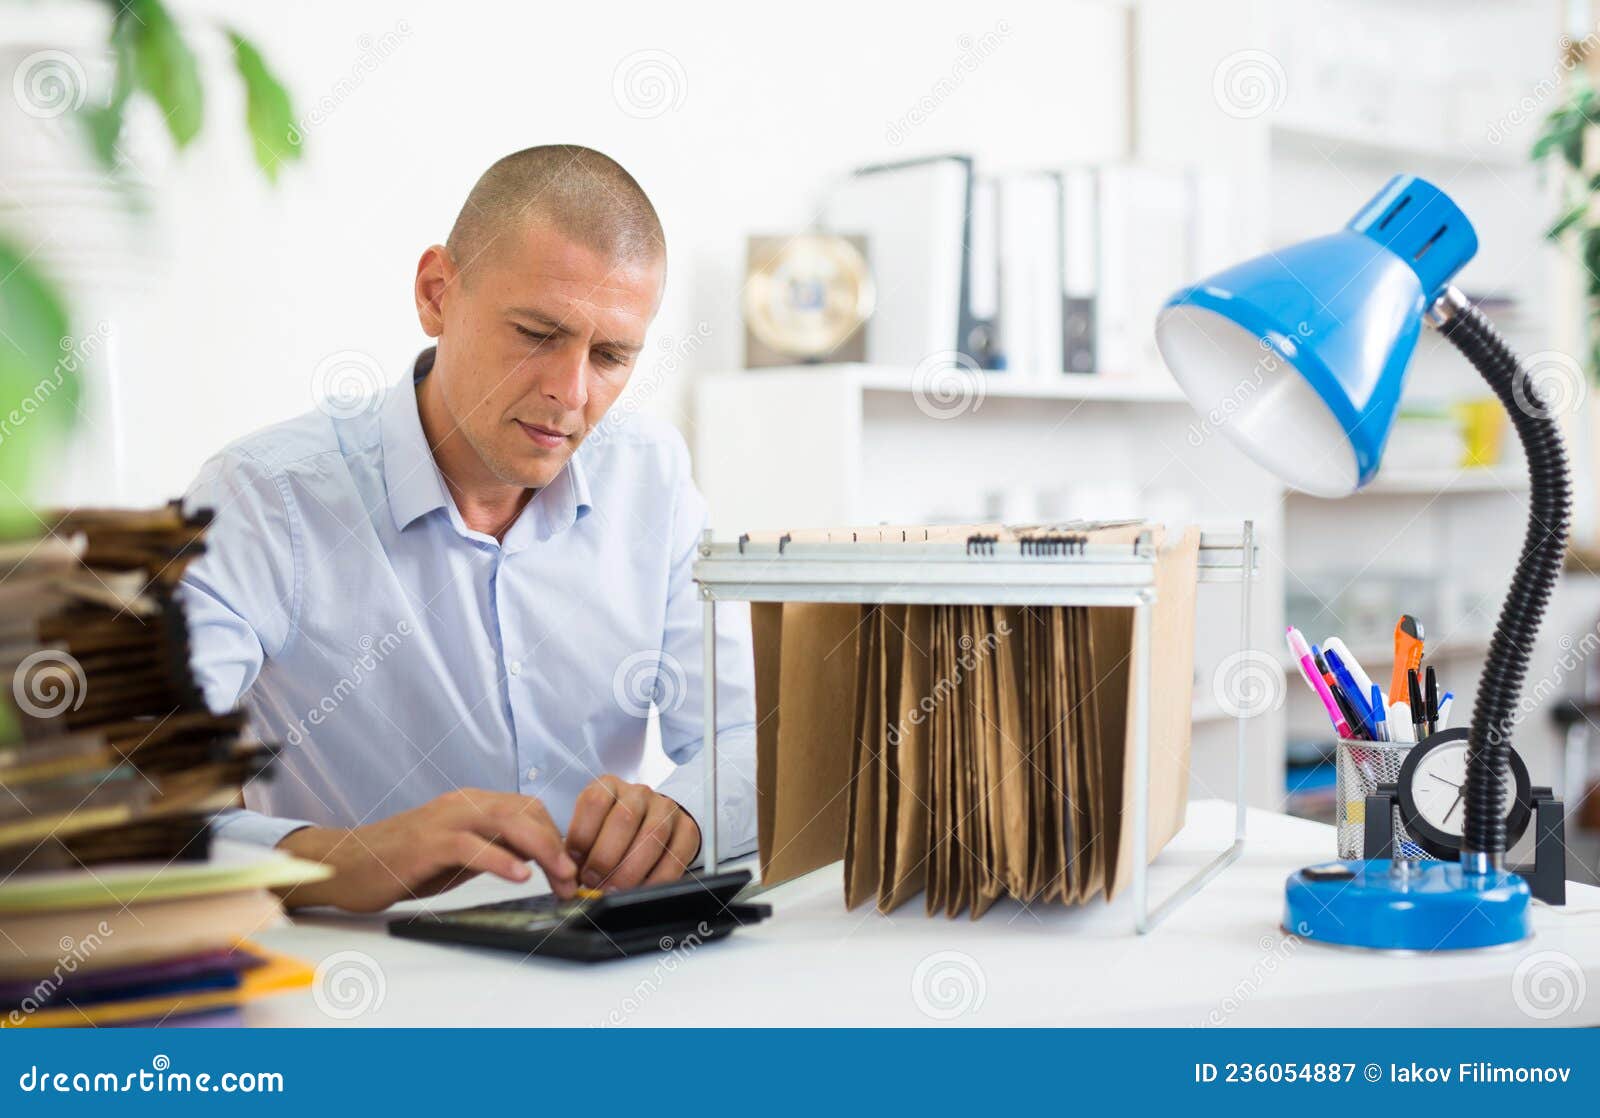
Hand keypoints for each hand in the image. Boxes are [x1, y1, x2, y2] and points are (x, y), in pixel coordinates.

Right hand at [274, 789, 577, 911]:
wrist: (345, 864)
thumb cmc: (402, 861)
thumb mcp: (458, 855)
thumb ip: (494, 850)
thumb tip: (534, 860)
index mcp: (473, 804)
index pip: (530, 810)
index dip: (556, 838)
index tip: (569, 870)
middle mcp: (463, 804)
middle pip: (526, 812)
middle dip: (557, 845)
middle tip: (572, 879)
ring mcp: (445, 820)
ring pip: (507, 821)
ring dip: (541, 850)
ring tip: (561, 876)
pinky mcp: (427, 842)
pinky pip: (472, 845)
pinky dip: (500, 859)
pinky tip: (520, 875)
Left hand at [565, 775, 699, 890]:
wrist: (652, 824)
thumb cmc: (613, 833)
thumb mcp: (591, 831)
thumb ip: (580, 850)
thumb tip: (568, 880)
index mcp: (609, 786)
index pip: (595, 801)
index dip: (582, 835)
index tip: (572, 863)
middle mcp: (639, 794)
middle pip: (624, 819)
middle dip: (605, 857)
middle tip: (594, 882)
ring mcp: (666, 809)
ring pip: (652, 836)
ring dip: (631, 870)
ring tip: (615, 891)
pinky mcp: (687, 829)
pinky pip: (675, 856)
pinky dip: (657, 878)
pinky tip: (642, 890)